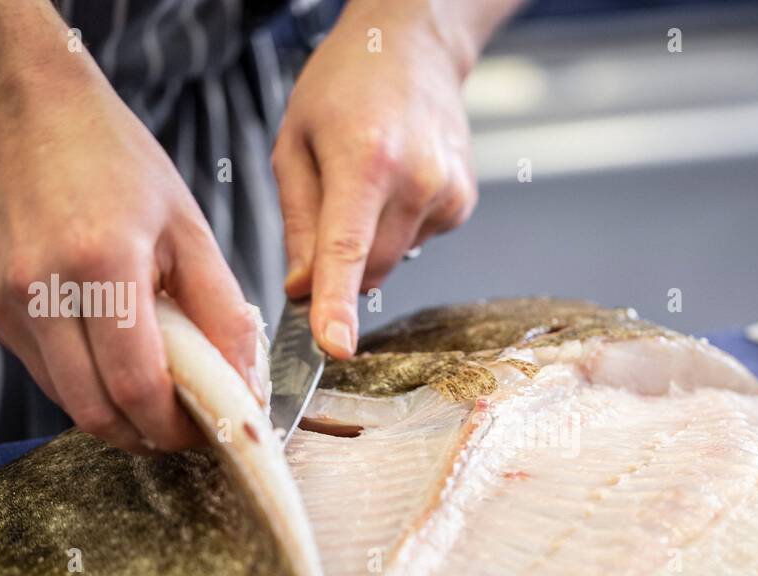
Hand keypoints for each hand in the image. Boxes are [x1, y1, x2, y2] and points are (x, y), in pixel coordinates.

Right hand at [0, 61, 257, 452]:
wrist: (28, 115)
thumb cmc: (118, 163)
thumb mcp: (190, 229)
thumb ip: (223, 313)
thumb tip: (247, 387)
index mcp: (102, 264)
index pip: (138, 385)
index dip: (176, 427)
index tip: (210, 432)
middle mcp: (44, 290)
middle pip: (98, 411)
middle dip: (149, 435)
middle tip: (189, 426)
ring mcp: (11, 303)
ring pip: (70, 403)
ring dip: (120, 418)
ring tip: (162, 399)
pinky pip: (49, 377)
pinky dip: (91, 388)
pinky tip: (120, 365)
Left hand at [272, 0, 480, 358]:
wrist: (413, 47)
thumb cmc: (345, 86)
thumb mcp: (295, 143)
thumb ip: (299, 223)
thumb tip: (303, 289)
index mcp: (365, 159)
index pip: (347, 249)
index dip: (337, 305)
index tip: (334, 347)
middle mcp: (415, 180)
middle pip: (370, 269)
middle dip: (340, 265)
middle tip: (327, 208)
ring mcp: (447, 194)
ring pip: (394, 262)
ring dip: (370, 241)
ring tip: (368, 178)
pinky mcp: (462, 204)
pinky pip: (416, 244)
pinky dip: (397, 228)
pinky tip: (396, 183)